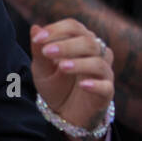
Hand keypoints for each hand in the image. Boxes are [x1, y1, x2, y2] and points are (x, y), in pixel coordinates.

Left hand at [30, 19, 113, 133]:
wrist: (63, 112)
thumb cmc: (54, 84)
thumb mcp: (42, 69)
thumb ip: (39, 51)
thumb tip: (35, 28)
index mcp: (79, 42)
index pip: (74, 27)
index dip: (57, 30)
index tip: (38, 38)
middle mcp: (95, 54)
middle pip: (89, 42)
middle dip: (67, 45)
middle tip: (47, 51)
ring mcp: (103, 74)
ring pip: (98, 63)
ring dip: (80, 63)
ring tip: (62, 67)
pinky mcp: (106, 93)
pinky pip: (106, 87)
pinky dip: (96, 85)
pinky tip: (83, 85)